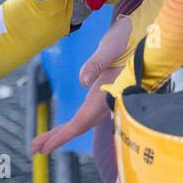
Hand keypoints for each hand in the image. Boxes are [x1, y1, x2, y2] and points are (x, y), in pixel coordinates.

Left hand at [30, 13, 132, 154]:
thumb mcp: (112, 46)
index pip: (82, 120)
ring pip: (83, 122)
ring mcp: (108, 100)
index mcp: (109, 92)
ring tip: (40, 144)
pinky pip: (86, 115)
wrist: (147, 33)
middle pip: (80, 125)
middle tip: (35, 148)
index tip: (45, 145)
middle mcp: (108, 100)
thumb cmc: (129, 38)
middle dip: (57, 138)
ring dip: (62, 133)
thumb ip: (97, 62)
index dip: (63, 135)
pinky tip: (61, 130)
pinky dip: (71, 125)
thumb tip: (82, 81)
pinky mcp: (106, 96)